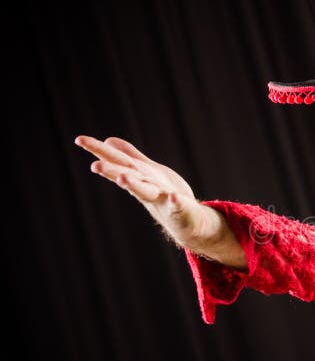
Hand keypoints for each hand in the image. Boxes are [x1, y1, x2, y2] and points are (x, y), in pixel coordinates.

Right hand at [74, 135, 209, 247]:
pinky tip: (174, 197)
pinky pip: (177, 205)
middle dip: (112, 171)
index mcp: (138, 176)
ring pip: (145, 191)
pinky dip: (175, 202)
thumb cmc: (165, 195)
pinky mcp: (180, 209)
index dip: (99, 150)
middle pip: (127, 176)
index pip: (117, 161)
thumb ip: (130, 156)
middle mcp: (146, 187)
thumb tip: (109, 141)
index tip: (79, 139)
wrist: (189, 221)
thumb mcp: (146, 172)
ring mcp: (162, 199)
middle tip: (94, 165)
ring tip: (122, 178)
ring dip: (134, 185)